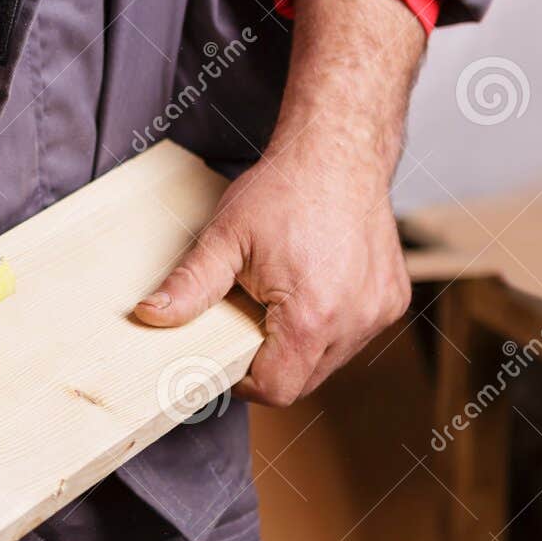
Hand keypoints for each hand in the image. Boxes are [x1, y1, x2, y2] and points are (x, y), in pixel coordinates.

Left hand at [132, 127, 410, 404]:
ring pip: (330, 360)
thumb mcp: (224, 239)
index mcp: (312, 317)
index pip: (277, 389)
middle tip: (246, 321)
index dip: (244, 381)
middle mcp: (354, 322)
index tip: (228, 357)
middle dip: (270, 362)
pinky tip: (309, 290)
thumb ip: (189, 286)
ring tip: (278, 302)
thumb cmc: (283, 190)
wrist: (338, 151)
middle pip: (303, 381)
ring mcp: (379, 312)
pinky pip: (353, 335)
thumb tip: (149, 315)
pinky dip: (328, 325)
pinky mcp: (392, 300)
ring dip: (300, 345)